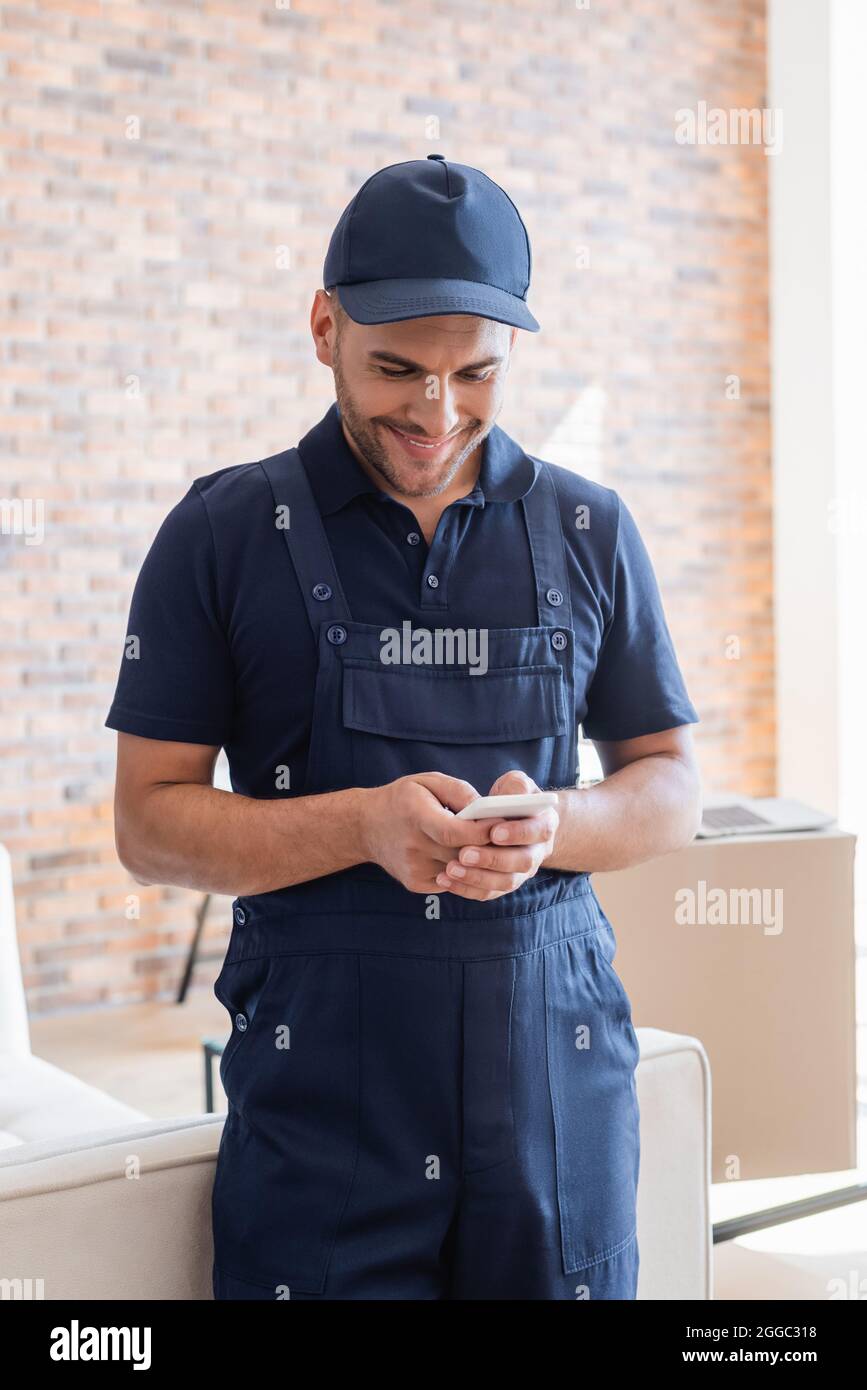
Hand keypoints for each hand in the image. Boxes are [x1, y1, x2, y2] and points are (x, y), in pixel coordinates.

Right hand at [360, 772, 504, 895]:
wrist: (367, 826)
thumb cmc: (403, 799)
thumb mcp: (428, 782)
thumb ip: (459, 792)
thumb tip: (488, 810)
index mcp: (416, 817)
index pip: (455, 833)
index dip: (482, 831)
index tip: (504, 825)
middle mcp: (413, 847)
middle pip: (462, 855)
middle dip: (488, 848)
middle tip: (508, 838)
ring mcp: (414, 870)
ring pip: (460, 871)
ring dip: (478, 861)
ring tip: (490, 846)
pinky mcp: (416, 884)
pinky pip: (452, 881)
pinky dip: (463, 870)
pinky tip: (466, 857)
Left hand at [435, 769, 559, 901]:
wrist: (511, 819)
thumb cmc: (511, 797)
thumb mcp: (516, 784)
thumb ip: (515, 787)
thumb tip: (507, 798)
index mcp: (545, 824)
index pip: (539, 831)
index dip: (518, 833)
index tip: (493, 832)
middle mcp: (538, 852)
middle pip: (522, 862)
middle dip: (492, 859)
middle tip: (464, 853)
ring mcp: (522, 872)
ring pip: (504, 882)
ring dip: (477, 878)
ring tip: (450, 869)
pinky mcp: (503, 884)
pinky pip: (487, 893)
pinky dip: (466, 889)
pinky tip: (445, 879)